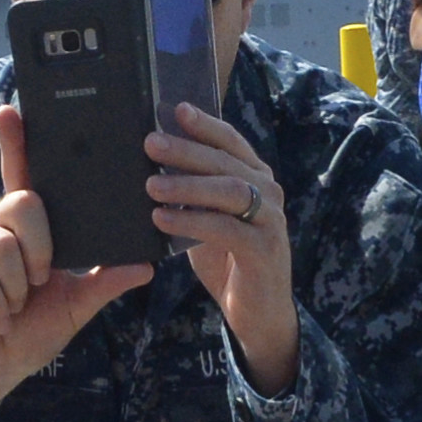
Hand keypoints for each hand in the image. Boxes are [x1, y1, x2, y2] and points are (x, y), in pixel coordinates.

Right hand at [0, 102, 152, 421]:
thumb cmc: (28, 334)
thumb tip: (145, 267)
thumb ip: (105, 284)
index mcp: (26, 231)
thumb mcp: (75, 308)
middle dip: (40, 251)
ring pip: (3, 243)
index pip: (24, 177)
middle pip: (23, 204)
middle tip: (38, 284)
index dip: (16, 143)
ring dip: (17, 288)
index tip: (14, 109)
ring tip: (12, 308)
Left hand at [146, 101, 295, 393]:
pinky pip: (226, 228)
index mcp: (256, 179)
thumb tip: (151, 166)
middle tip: (150, 143)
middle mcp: (269, 194)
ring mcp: (271, 221)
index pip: (231, 142)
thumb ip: (191, 195)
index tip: (175, 109)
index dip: (205, 125)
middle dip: (187, 150)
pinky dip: (191, 221)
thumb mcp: (207, 220)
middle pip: (227, 162)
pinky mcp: (264, 251)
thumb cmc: (228, 262)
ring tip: (151, 185)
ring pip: (230, 190)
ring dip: (188, 185)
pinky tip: (162, 219)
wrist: (257, 313)